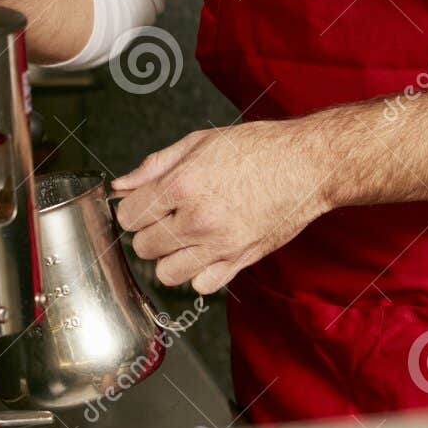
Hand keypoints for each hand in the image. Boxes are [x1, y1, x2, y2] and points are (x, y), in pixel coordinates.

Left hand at [111, 119, 330, 293]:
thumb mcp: (199, 142)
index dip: (133, 210)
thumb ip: (154, 165)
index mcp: (183, 184)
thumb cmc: (257, 148)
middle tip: (167, 217)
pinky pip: (201, 285)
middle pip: (143, 247)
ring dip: (169, 257)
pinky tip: (207, 251)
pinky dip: (199, 273)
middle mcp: (198, 218)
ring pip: (166, 273)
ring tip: (184, 237)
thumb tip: (120, 186)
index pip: (128, 217)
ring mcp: (220, 245)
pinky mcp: (240, 261)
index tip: (145, 205)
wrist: (307, 165)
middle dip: (149, 232)